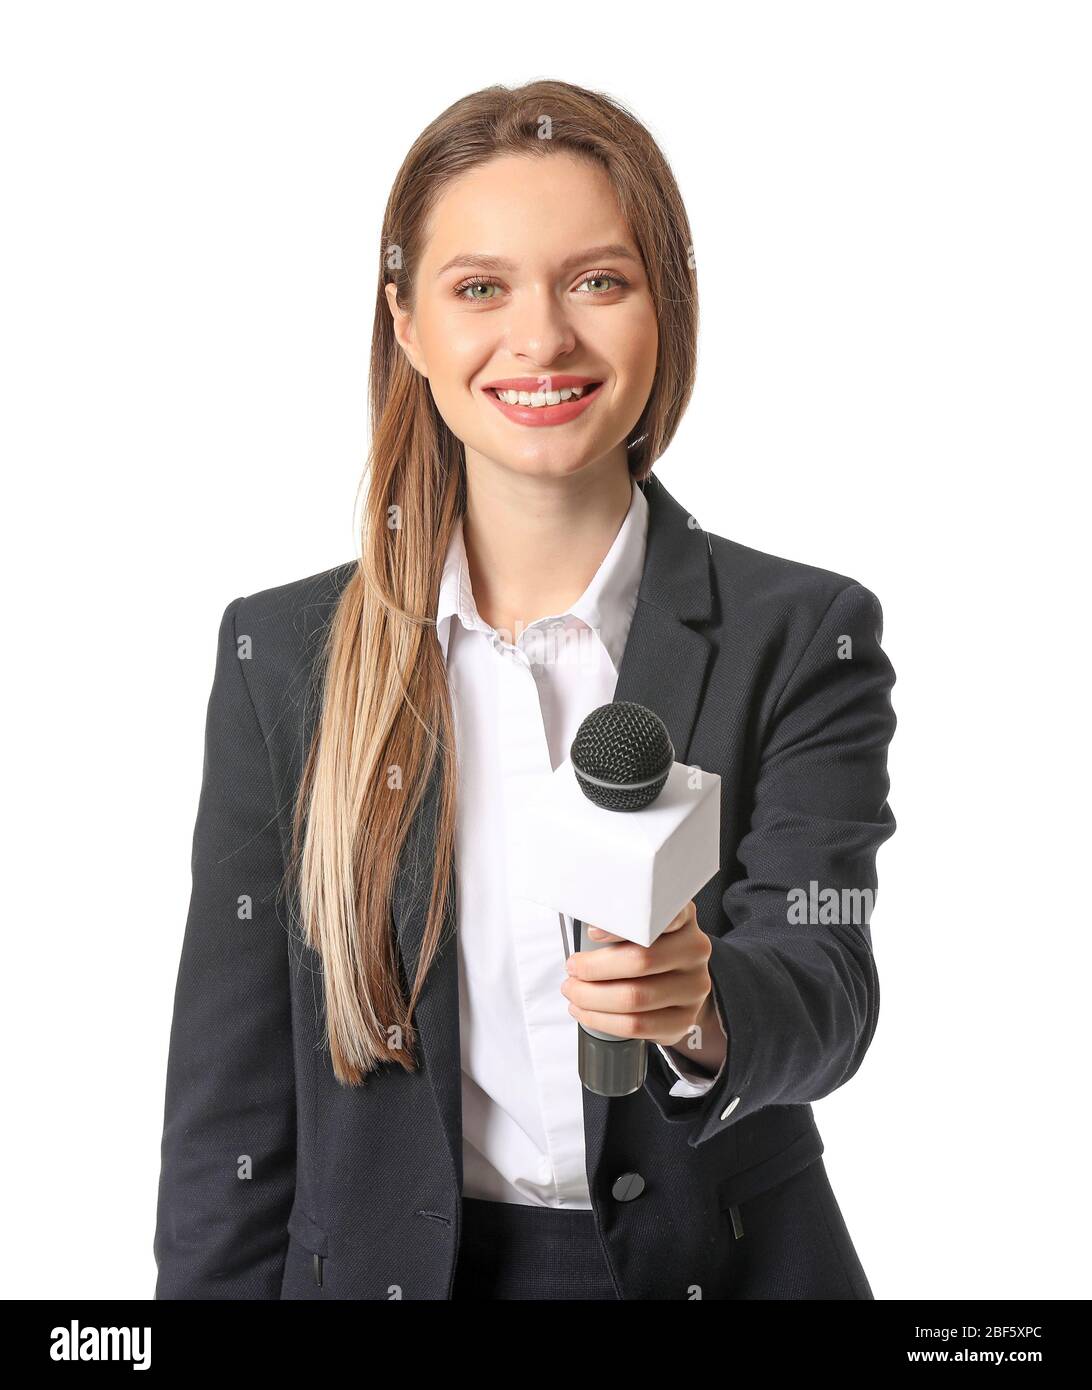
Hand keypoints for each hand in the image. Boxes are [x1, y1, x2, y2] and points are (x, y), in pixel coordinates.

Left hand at [560, 901, 725, 1069]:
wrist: (679, 987)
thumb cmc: (649, 952)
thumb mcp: (641, 928)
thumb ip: (620, 924)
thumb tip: (581, 934)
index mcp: (684, 918)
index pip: (660, 916)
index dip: (623, 925)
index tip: (592, 933)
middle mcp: (695, 950)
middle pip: (641, 960)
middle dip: (594, 968)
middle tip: (572, 969)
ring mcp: (694, 986)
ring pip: (635, 997)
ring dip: (592, 997)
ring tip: (573, 992)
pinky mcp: (685, 1019)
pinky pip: (637, 1025)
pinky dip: (603, 1020)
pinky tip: (586, 1012)